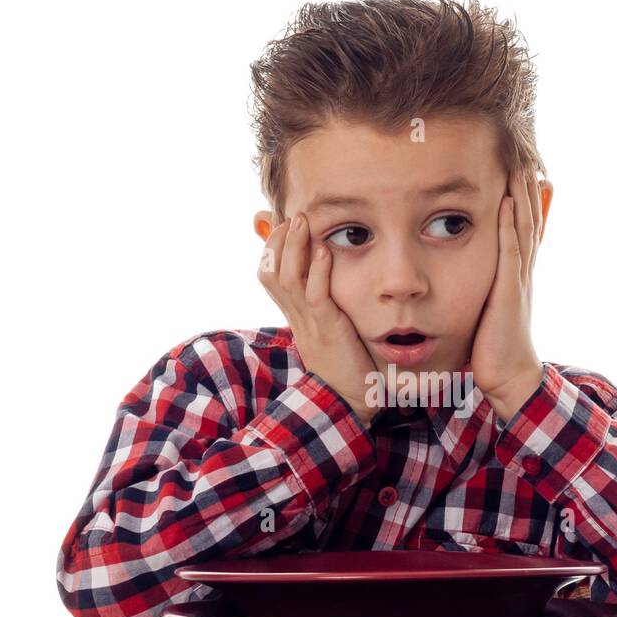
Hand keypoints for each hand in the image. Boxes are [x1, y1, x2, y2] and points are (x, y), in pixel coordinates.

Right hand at [257, 213, 379, 425]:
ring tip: (303, 222)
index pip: (269, 273)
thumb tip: (322, 277)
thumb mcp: (325, 326)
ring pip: (287, 279)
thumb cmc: (343, 361)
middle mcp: (294, 315)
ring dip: (294, 248)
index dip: (271, 247)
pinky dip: (318, 272)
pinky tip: (324, 252)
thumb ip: (321, 301)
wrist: (347, 399)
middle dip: (278, 241)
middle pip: (271, 271)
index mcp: (292, 313)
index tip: (282, 224)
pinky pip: (316, 296)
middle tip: (293, 216)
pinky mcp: (326, 328)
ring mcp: (308, 321)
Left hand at [469, 169, 546, 422]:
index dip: (524, 203)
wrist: (507, 375)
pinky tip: (506, 204)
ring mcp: (517, 281)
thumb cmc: (493, 347)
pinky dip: (509, 227)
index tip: (521, 175)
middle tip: (526, 160)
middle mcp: (520, 274)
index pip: (522, 232)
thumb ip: (483, 291)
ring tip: (521, 169)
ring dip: (522, 199)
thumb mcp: (488, 311)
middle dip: (527, 192)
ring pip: (522, 231)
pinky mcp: (508, 292)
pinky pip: (509, 253)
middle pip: (528, 223)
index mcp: (515, 277)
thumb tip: (473, 280)